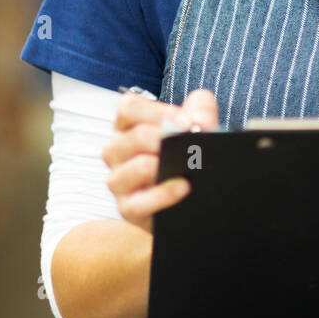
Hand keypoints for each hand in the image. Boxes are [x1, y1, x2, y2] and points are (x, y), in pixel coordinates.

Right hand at [101, 88, 218, 233]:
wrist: (195, 194)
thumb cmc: (187, 155)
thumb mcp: (196, 126)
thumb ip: (200, 109)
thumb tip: (198, 120)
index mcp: (129, 127)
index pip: (128, 109)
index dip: (157, 112)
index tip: (185, 120)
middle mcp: (118, 153)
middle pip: (133, 138)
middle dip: (164, 139)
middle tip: (189, 143)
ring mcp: (120, 182)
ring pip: (132, 170)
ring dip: (161, 166)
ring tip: (186, 165)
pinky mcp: (128, 208)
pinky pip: (137, 204)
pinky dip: (163, 195)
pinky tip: (184, 187)